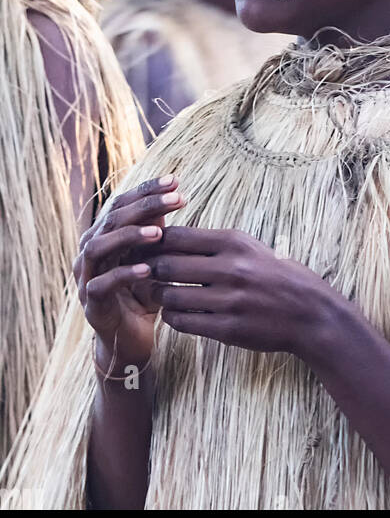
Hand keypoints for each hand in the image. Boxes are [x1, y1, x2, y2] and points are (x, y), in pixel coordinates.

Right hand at [74, 175, 185, 372]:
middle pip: (110, 219)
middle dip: (144, 206)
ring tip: (159, 232)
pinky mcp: (91, 303)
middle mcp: (89, 252)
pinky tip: (148, 269)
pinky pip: (102, 284)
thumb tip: (173, 196)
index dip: (146, 189)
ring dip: (128, 236)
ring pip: (98, 247)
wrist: (132, 337)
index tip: (176, 180)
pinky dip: (125, 274)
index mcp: (103, 235)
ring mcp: (86, 277)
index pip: (121, 203)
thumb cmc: (145, 291)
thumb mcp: (155, 256)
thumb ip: (157, 230)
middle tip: (175, 199)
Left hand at [145, 226, 338, 360]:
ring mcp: (229, 301)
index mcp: (234, 242)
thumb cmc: (275, 275)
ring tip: (160, 294)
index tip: (147, 248)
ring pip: (171, 297)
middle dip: (150, 270)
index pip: (177, 236)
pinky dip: (173, 317)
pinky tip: (175, 313)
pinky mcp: (227, 329)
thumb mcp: (250, 248)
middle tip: (144, 273)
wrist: (309, 313)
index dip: (154, 242)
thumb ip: (213, 244)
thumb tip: (169, 238)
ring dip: (160, 296)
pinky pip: (184, 322)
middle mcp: (230, 269)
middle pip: (167, 266)